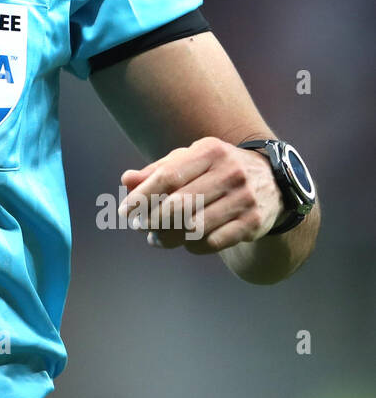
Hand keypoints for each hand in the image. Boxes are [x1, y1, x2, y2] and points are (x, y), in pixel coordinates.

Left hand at [116, 136, 283, 254]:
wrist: (273, 182)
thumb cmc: (217, 170)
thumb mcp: (191, 161)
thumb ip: (158, 170)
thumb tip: (126, 180)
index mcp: (210, 151)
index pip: (168, 176)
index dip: (142, 196)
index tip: (124, 211)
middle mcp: (230, 172)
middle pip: (180, 204)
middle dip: (153, 220)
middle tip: (140, 227)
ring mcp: (244, 198)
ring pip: (196, 227)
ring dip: (170, 237)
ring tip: (156, 238)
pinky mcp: (254, 223)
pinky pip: (214, 242)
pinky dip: (194, 246)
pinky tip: (186, 243)